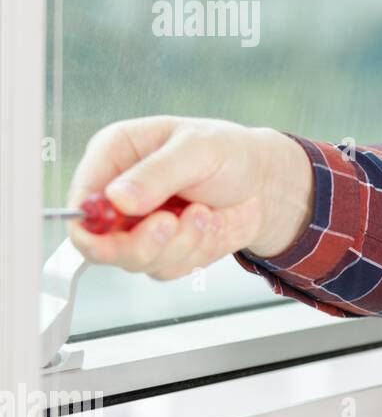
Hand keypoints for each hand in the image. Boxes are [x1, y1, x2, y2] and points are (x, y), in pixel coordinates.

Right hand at [65, 115, 313, 278]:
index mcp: (116, 156)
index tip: (121, 224)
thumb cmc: (230, 153)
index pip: (81, 198)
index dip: (91, 221)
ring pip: (135, 260)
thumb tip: (117, 199)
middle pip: (97, 242)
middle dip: (139, 241)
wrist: (265, 183)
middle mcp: (119, 194)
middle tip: (169, 224)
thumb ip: (157, 173)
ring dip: (178, 243)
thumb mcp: (198, 149)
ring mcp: (138, 226)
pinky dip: (194, 251)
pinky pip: (166, 268)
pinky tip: (209, 224)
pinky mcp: (162, 249)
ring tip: (204, 213)